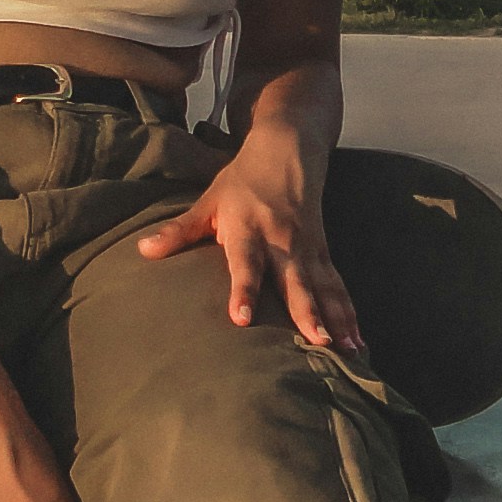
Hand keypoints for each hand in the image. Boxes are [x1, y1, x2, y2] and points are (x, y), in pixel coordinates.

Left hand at [133, 145, 364, 352]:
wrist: (287, 148)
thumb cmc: (242, 180)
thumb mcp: (209, 201)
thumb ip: (179, 231)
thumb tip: (142, 250)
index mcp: (248, 229)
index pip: (245, 264)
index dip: (243, 291)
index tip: (241, 319)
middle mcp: (282, 240)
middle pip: (295, 281)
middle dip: (308, 312)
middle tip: (318, 343)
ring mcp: (307, 247)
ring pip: (325, 288)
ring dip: (338, 321)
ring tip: (349, 353)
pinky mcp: (324, 252)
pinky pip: (338, 287)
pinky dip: (350, 314)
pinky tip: (358, 343)